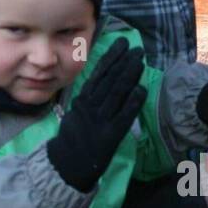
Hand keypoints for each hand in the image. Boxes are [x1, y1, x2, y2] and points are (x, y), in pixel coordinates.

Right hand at [47, 39, 146, 190]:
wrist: (66, 164)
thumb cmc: (73, 138)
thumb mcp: (76, 113)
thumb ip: (88, 97)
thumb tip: (102, 80)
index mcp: (82, 100)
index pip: (98, 74)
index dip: (111, 57)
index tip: (122, 43)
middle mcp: (91, 107)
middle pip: (109, 80)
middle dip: (123, 62)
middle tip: (136, 48)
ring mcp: (101, 120)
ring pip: (116, 93)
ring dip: (129, 75)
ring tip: (140, 61)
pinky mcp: (110, 135)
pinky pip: (124, 115)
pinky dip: (133, 101)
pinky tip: (142, 89)